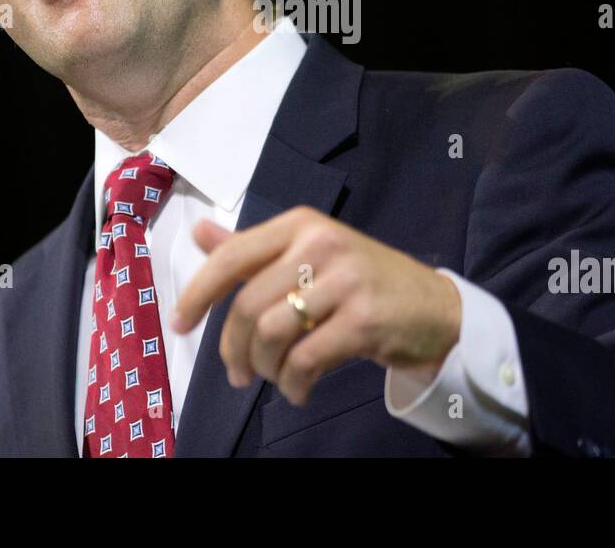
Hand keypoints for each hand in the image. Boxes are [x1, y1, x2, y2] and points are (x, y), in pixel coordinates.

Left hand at [170, 206, 461, 405]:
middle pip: (248, 304)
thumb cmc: (363, 281)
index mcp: (300, 224)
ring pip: (272, 332)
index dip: (199, 293)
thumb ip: (254, 248)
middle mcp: (320, 243)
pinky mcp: (363, 318)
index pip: (232, 256)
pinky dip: (293, 383)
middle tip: (239, 374)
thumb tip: (199, 231)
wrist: (435, 308)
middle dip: (234, 348)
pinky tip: (299, 390)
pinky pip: (305, 359)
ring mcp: (345, 279)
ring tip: (275, 378)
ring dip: (265, 368)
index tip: (179, 325)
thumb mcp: (309, 254)